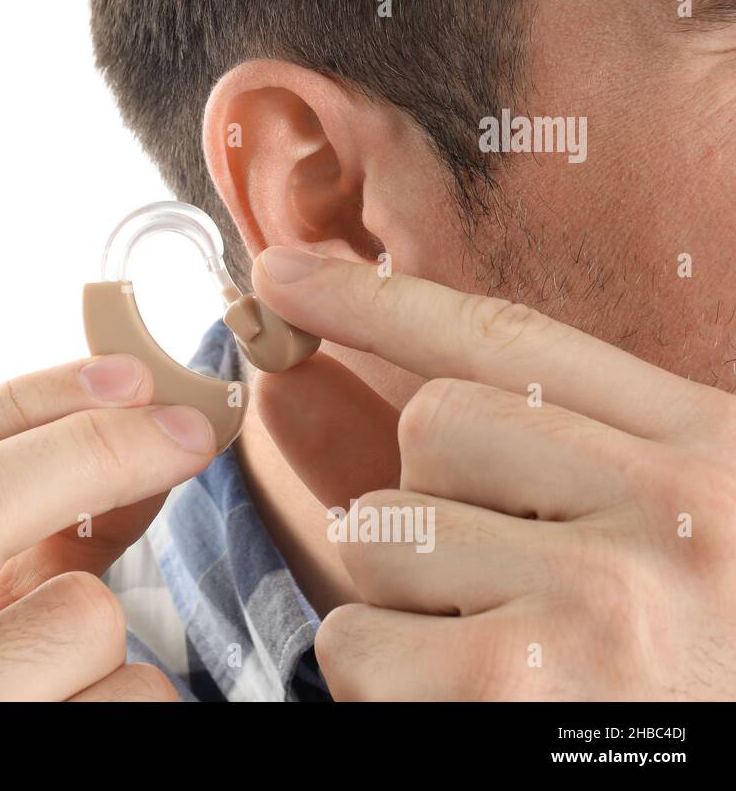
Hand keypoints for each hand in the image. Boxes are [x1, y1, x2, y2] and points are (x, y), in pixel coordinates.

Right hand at [0, 354, 215, 700]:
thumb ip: (25, 526)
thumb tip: (142, 430)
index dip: (23, 403)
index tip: (128, 374)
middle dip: (91, 450)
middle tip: (187, 431)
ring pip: (72, 621)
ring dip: (113, 638)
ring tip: (67, 690)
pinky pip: (123, 702)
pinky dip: (129, 702)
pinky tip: (76, 729)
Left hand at [252, 245, 735, 699]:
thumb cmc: (716, 654)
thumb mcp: (700, 529)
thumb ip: (590, 461)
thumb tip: (425, 417)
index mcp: (707, 451)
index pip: (509, 338)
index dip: (382, 298)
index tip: (283, 271)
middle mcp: (664, 508)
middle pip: (428, 433)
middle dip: (433, 508)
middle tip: (509, 589)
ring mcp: (595, 599)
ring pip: (381, 537)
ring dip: (410, 604)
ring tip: (511, 659)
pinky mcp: (520, 690)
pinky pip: (360, 640)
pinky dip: (387, 678)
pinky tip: (474, 706)